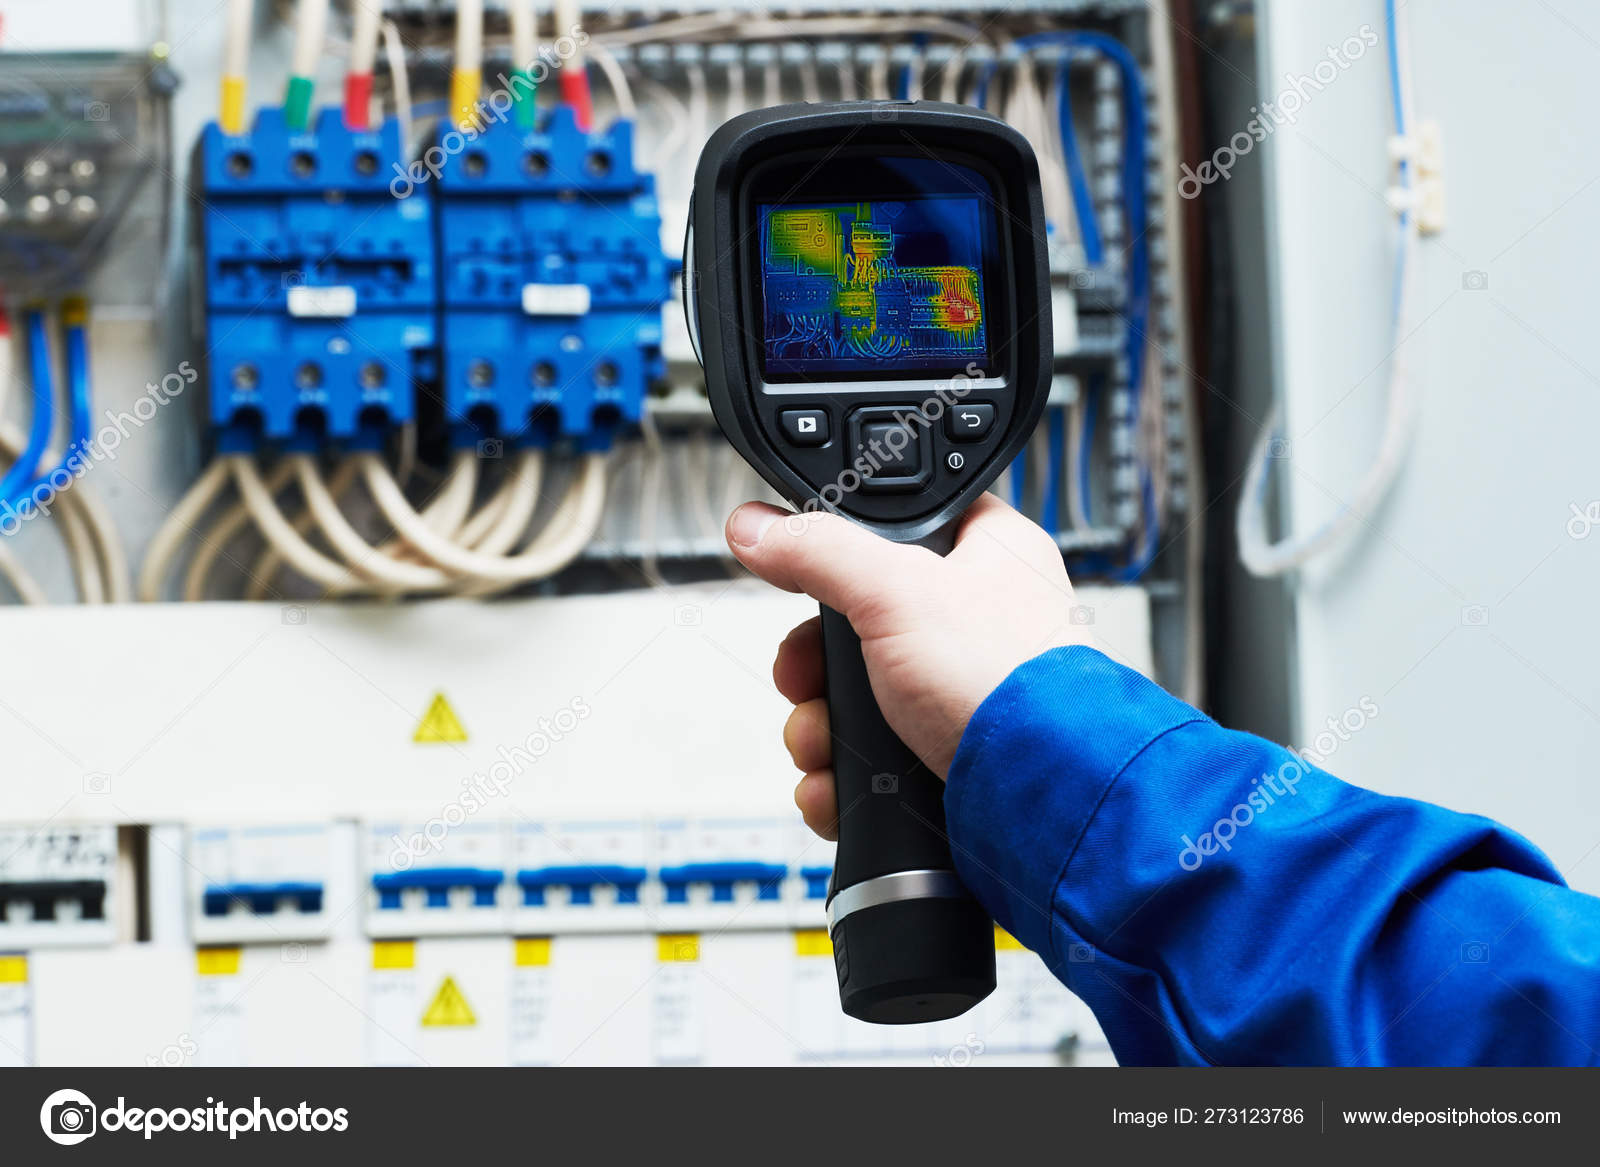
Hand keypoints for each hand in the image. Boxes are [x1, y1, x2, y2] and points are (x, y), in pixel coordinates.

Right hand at [725, 494, 1090, 838]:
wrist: (1045, 801)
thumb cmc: (1010, 683)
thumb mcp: (897, 590)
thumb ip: (819, 550)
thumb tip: (756, 527)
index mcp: (987, 556)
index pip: (900, 532)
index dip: (843, 556)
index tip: (805, 582)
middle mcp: (977, 624)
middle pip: (858, 628)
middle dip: (814, 670)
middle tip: (803, 681)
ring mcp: (960, 695)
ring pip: (855, 699)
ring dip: (818, 728)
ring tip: (820, 746)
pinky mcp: (944, 757)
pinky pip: (869, 760)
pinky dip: (840, 776)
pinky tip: (834, 785)